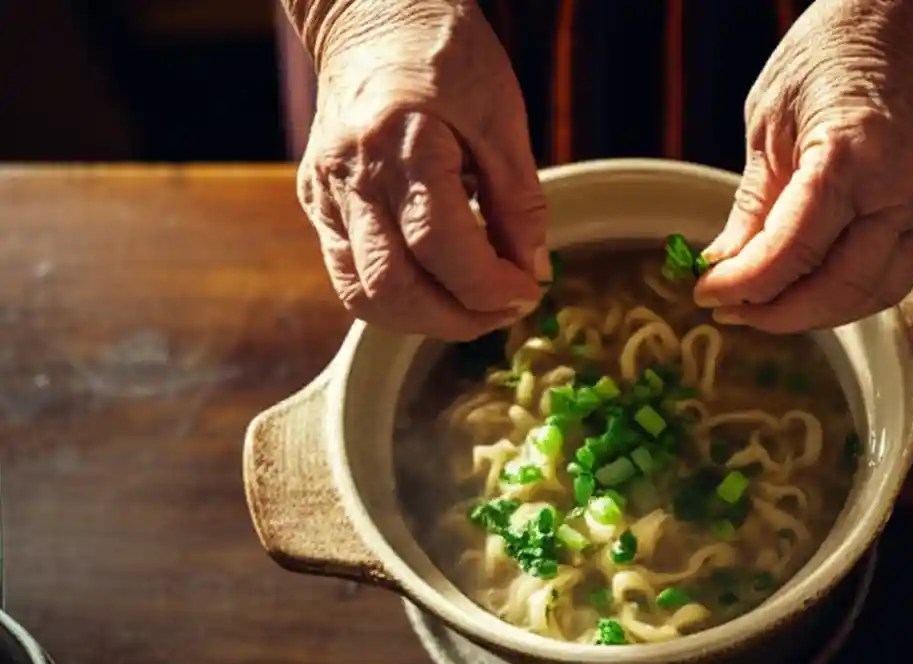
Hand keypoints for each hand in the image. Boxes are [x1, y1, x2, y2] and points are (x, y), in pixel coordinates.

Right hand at [295, 1, 547, 339]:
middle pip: (393, 286)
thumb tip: (533, 270)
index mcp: (403, 144)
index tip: (528, 291)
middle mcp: (352, 176)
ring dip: (424, 320)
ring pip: (362, 294)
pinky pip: (349, 276)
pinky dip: (397, 299)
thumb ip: (519, 200)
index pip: (439, 247)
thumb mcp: (502, 117)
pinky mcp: (316, 204)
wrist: (372, 19)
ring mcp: (324, 194)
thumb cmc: (444, 55)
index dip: (488, 287)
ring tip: (474, 309)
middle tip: (505, 310)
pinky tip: (437, 288)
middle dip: (458, 318)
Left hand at [693, 0, 912, 332]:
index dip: (746, 285)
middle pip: (840, 288)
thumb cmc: (833, 55)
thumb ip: (754, 204)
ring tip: (764, 307)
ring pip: (874, 295)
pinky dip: (847, 294)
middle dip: (779, 313)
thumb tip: (723, 265)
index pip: (795, 251)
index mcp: (852, 156)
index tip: (707, 295)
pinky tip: (807, 290)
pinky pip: (893, 276)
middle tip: (731, 311)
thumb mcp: (770, 122)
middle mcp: (903, 190)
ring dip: (814, 314)